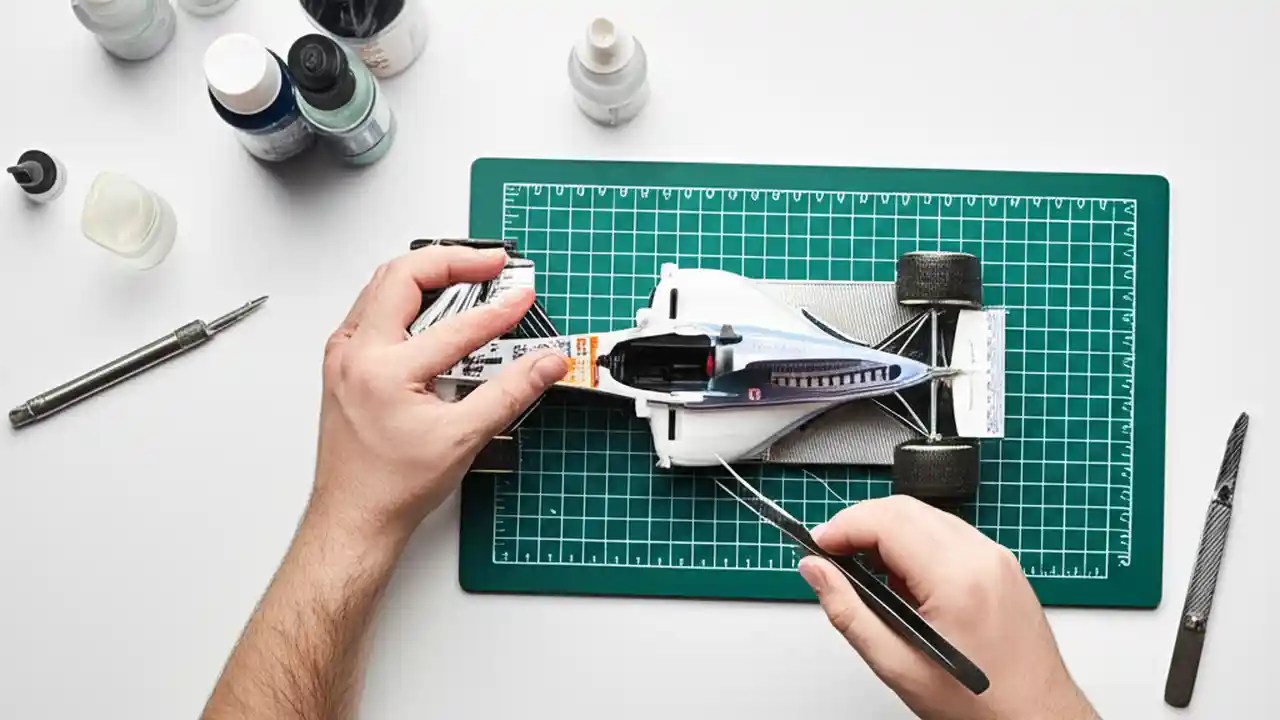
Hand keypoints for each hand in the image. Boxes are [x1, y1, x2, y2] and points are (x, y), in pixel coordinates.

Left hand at [310, 246, 567, 546]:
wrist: (354, 516)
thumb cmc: (392, 486)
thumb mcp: (463, 439)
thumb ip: (510, 393)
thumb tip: (544, 365)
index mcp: (384, 371)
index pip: (455, 326)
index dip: (499, 310)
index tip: (523, 298)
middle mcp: (356, 354)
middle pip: (403, 276)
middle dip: (453, 261)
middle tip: (491, 263)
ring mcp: (344, 356)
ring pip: (382, 286)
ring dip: (425, 273)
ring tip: (466, 273)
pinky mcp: (342, 363)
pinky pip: (372, 307)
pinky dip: (404, 296)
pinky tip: (429, 304)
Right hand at [798, 496, 1095, 719]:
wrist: (1038, 719)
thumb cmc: (981, 704)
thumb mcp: (898, 666)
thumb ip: (848, 612)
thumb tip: (816, 571)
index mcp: (957, 578)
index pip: (886, 521)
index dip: (843, 527)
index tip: (818, 545)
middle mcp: (982, 557)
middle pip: (905, 509)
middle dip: (861, 524)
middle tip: (833, 556)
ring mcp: (997, 557)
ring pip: (926, 516)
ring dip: (888, 533)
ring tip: (867, 575)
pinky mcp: (1002, 564)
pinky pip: (948, 533)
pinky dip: (916, 544)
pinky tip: (904, 582)